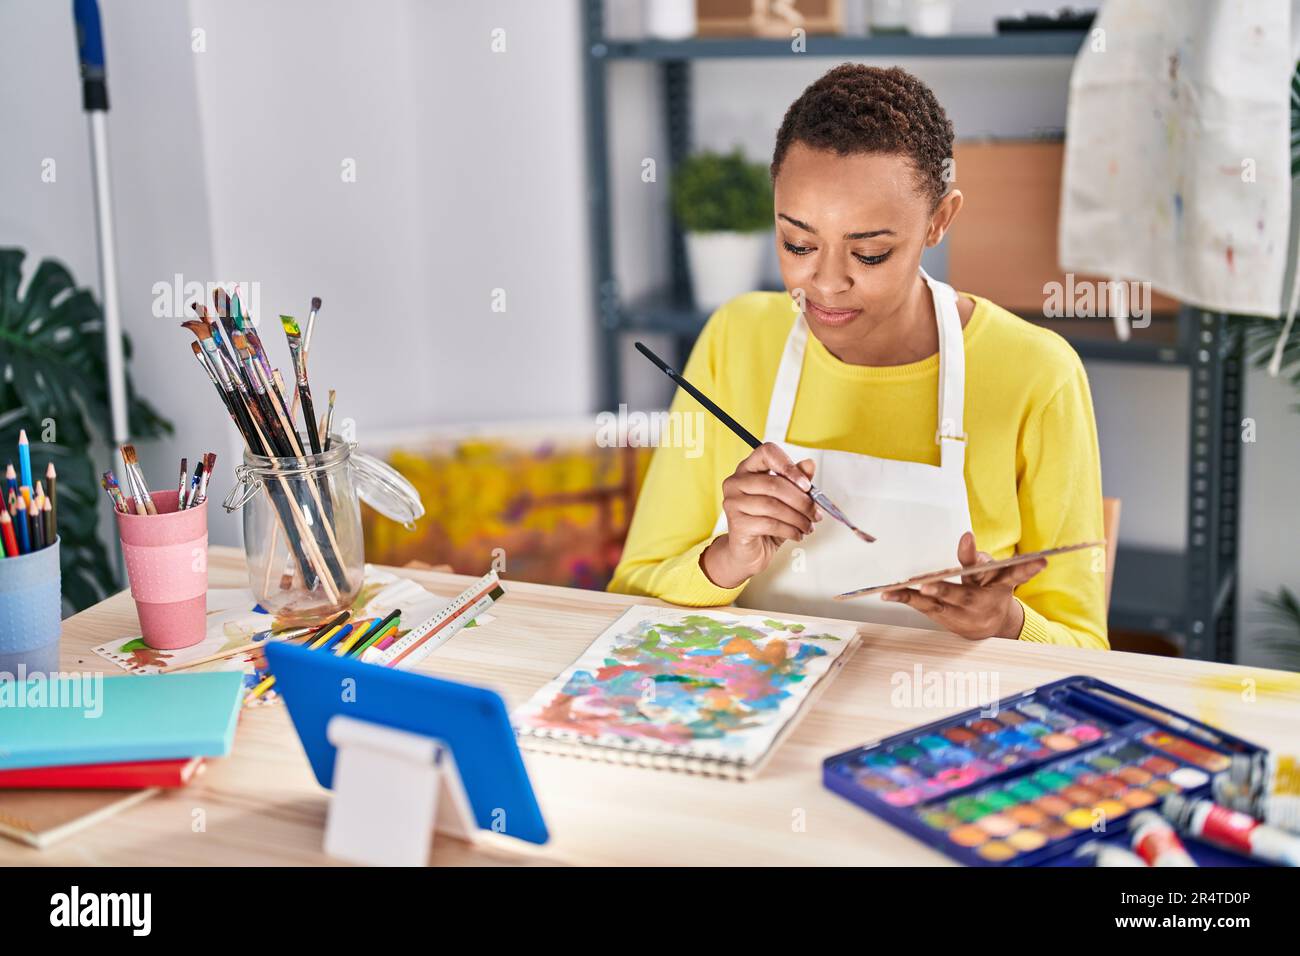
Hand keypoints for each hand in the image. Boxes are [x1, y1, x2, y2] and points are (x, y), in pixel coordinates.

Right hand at [701, 442, 821, 587]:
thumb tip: (809, 464)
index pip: (766, 452)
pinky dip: (790, 530)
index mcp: (748, 469)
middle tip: (815, 514)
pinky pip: (770, 524)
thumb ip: (797, 481)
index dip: (788, 465)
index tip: (806, 484)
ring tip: (808, 526)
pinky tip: (797, 534)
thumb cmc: (767, 523)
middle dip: (802, 501)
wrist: (750, 552)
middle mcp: (736, 482)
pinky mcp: (737, 523)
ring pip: (773, 506)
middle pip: (774, 484)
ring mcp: (733, 502)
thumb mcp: (786, 501)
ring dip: (798, 518)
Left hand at [880, 532, 1046, 639]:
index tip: (1041, 561)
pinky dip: (907, 600)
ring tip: (892, 591)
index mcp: (999, 588)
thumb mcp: (991, 571)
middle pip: (962, 597)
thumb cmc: (990, 589)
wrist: (991, 626)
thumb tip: (966, 539)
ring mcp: (961, 616)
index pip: (1013, 575)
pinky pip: (925, 610)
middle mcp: (980, 605)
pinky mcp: (945, 620)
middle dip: (943, 590)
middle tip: (926, 585)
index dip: (1026, 569)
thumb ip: (977, 557)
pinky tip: (889, 593)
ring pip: (936, 607)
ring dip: (914, 598)